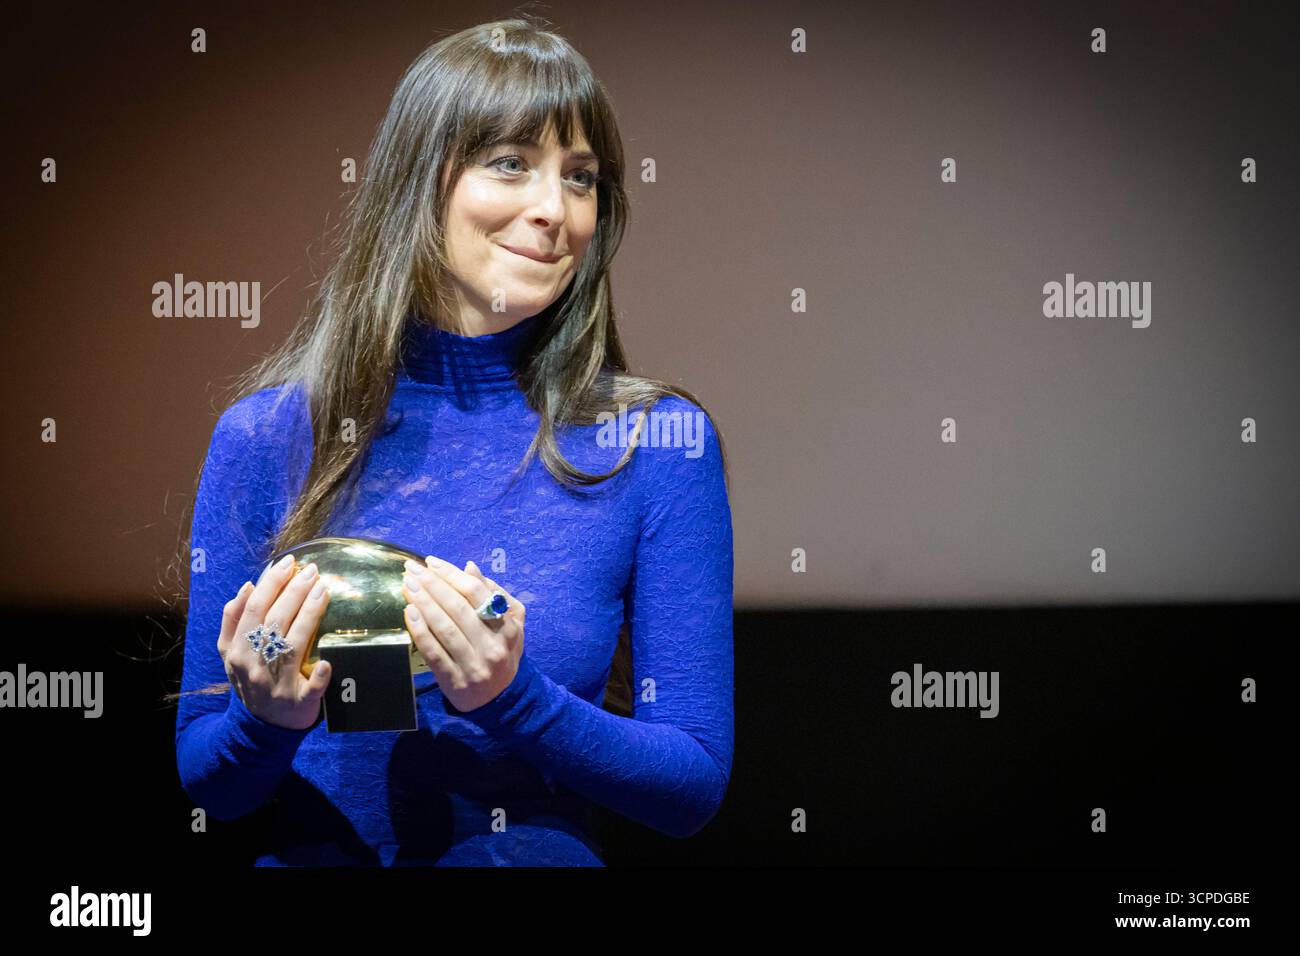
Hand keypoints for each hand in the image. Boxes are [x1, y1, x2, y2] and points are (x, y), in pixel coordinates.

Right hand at [216, 553, 332, 730]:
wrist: (260, 726)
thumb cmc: (251, 678)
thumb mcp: (231, 652)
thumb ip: (233, 620)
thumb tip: (246, 587)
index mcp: (237, 651)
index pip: (254, 609)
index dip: (271, 583)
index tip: (289, 563)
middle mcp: (254, 666)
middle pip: (275, 621)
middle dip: (294, 591)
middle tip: (312, 570)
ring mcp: (276, 686)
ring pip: (294, 644)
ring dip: (309, 615)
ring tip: (322, 589)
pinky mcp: (299, 703)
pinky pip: (311, 689)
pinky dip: (320, 676)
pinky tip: (329, 661)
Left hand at [401, 556, 525, 713]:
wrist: (500, 699)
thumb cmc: (502, 651)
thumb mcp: (509, 623)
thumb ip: (494, 594)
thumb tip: (469, 568)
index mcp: (509, 627)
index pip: (477, 593)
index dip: (452, 575)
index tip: (431, 562)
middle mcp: (493, 645)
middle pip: (458, 608)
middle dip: (432, 584)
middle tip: (411, 568)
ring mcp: (474, 665)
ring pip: (445, 628)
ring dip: (423, 602)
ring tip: (407, 585)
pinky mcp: (455, 680)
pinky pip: (434, 652)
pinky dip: (420, 631)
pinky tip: (409, 612)